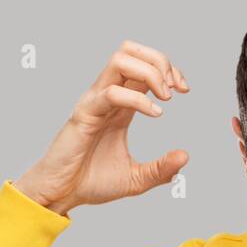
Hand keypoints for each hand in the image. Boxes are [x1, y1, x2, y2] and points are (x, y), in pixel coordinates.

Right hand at [13, 40, 189, 215]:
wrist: (61, 195)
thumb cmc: (91, 182)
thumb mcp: (136, 179)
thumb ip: (161, 170)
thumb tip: (184, 156)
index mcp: (119, 106)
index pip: (142, 65)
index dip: (166, 69)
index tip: (184, 89)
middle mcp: (107, 97)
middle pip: (130, 51)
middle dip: (160, 61)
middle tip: (176, 89)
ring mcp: (94, 102)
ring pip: (120, 61)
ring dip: (150, 72)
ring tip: (165, 98)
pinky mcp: (84, 114)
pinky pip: (112, 93)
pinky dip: (138, 99)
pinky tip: (155, 114)